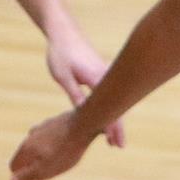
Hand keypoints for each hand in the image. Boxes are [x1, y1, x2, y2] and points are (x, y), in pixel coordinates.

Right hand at [11, 112, 95, 179]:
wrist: (83, 124)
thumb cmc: (64, 150)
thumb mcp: (45, 169)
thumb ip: (27, 176)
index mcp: (25, 147)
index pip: (14, 166)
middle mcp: (31, 135)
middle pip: (26, 157)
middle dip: (32, 173)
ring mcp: (43, 127)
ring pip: (37, 147)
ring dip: (41, 161)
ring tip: (51, 170)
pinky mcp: (56, 122)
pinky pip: (48, 139)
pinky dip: (49, 150)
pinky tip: (59, 153)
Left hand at [45, 29, 124, 147]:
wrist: (64, 33)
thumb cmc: (60, 53)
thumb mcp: (62, 76)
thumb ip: (74, 93)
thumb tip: (82, 113)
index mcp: (96, 77)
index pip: (109, 107)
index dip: (111, 126)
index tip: (113, 142)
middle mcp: (105, 76)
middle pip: (117, 106)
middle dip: (118, 127)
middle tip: (119, 146)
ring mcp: (106, 74)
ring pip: (116, 101)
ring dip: (116, 119)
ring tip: (114, 140)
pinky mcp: (103, 73)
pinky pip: (112, 94)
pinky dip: (113, 108)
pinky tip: (110, 119)